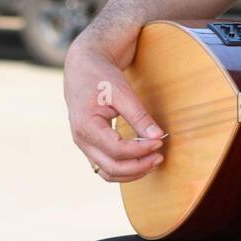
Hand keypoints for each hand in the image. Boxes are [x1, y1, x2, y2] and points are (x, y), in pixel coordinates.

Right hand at [63, 35, 164, 182]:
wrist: (82, 67)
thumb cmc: (101, 76)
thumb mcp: (122, 92)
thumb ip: (139, 115)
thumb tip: (157, 136)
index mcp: (85, 125)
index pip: (116, 150)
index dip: (140, 150)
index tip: (159, 142)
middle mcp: (81, 140)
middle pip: (111, 167)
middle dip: (138, 166)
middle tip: (159, 157)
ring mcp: (83, 145)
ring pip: (108, 172)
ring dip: (132, 172)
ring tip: (153, 161)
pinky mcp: (90, 145)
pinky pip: (106, 166)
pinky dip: (124, 169)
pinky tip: (141, 161)